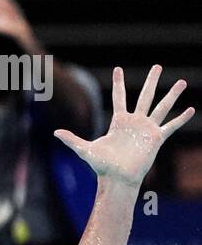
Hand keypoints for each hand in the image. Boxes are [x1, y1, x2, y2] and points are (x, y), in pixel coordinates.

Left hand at [55, 65, 193, 185]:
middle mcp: (135, 122)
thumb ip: (72, 139)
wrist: (118, 178)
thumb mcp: (85, 150)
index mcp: (119, 121)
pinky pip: (171, 126)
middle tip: (158, 66)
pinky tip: (190, 109)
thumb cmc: (102, 166)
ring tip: (181, 81)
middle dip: (151, 81)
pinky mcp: (156, 139)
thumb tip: (55, 132)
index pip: (119, 96)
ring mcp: (147, 129)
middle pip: (145, 96)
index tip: (118, 68)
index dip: (119, 83)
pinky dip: (180, 119)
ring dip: (172, 94)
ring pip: (161, 107)